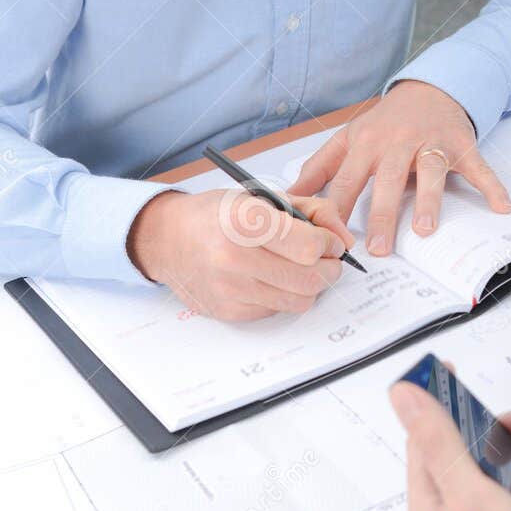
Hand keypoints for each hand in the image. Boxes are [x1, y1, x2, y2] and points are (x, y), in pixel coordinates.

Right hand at [127, 187, 354, 320]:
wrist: (168, 239)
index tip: (330, 240)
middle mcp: (235, 258)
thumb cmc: (216, 215)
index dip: (330, 243)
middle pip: (310, 279)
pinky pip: (277, 310)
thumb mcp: (262, 197)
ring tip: (300, 267)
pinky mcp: (229, 312)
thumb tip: (342, 236)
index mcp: (245, 222)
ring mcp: (231, 290)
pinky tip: (272, 277)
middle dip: (329, 269)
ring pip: (300, 301)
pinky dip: (284, 295)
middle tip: (326, 258)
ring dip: (311, 285)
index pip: (310, 247)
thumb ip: (310, 210)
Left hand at [294, 80, 510, 255]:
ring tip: (426, 230)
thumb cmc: (385, 121)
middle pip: (389, 180)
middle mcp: (398, 142)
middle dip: (384, 214)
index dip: (339, 209)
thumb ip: (320, 168)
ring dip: (430, 200)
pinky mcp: (461, 145)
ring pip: (430, 172)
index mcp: (367, 144)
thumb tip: (288, 195)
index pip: (349, 180)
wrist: (429, 88)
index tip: (332, 238)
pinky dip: (492, 185)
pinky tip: (501, 206)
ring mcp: (431, 143)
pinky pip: (477, 166)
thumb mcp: (349, 137)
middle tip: (380, 248)